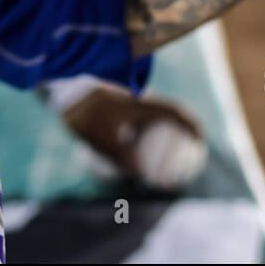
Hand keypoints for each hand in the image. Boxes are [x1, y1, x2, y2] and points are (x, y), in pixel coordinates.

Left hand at [62, 86, 202, 176]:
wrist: (64, 91)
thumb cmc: (83, 113)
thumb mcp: (100, 138)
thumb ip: (121, 156)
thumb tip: (141, 174)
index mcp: (141, 104)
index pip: (174, 111)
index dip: (191, 125)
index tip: (200, 140)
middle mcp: (140, 101)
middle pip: (170, 114)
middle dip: (184, 131)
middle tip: (190, 152)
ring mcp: (131, 104)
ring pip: (156, 119)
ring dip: (166, 134)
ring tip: (169, 158)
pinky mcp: (120, 108)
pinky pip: (142, 123)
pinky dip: (149, 137)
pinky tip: (142, 156)